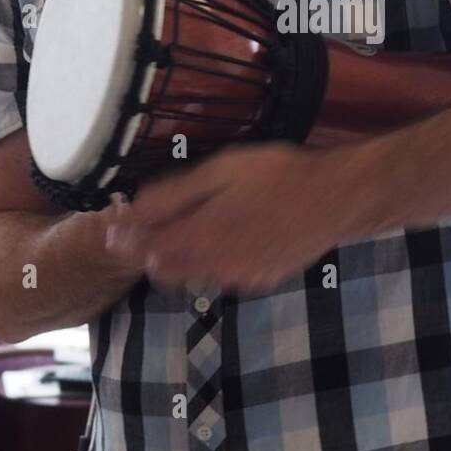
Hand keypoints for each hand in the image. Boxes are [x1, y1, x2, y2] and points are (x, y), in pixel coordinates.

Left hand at [103, 143, 360, 296]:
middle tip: (141, 227)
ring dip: (178, 258)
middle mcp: (215, 265)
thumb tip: (137, 206)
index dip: (125, 237)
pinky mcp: (261, 279)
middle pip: (165, 268)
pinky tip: (221, 239)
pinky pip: (223, 276)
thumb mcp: (223, 170)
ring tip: (180, 229)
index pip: (146, 246)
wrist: (337, 199)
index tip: (113, 227)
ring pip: (193, 275)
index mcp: (200, 236)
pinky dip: (210, 262)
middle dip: (148, 250)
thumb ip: (177, 193)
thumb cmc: (279, 174)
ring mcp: (239, 277)